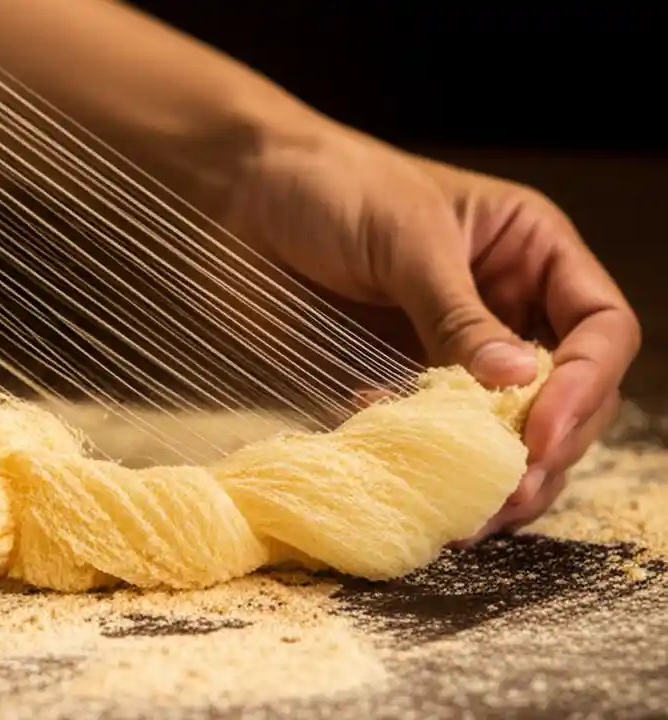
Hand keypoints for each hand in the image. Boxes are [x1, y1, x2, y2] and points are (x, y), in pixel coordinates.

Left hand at [222, 126, 639, 541]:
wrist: (244, 191)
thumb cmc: (331, 187)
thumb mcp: (406, 239)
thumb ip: (457, 313)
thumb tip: (517, 384)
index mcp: (533, 252)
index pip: (601, 329)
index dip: (585, 386)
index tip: (541, 435)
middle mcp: (509, 307)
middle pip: (568, 397)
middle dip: (545, 451)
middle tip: (504, 495)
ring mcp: (454, 350)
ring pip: (505, 431)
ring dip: (492, 478)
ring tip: (463, 515)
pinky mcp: (399, 381)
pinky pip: (433, 437)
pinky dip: (428, 467)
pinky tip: (399, 471)